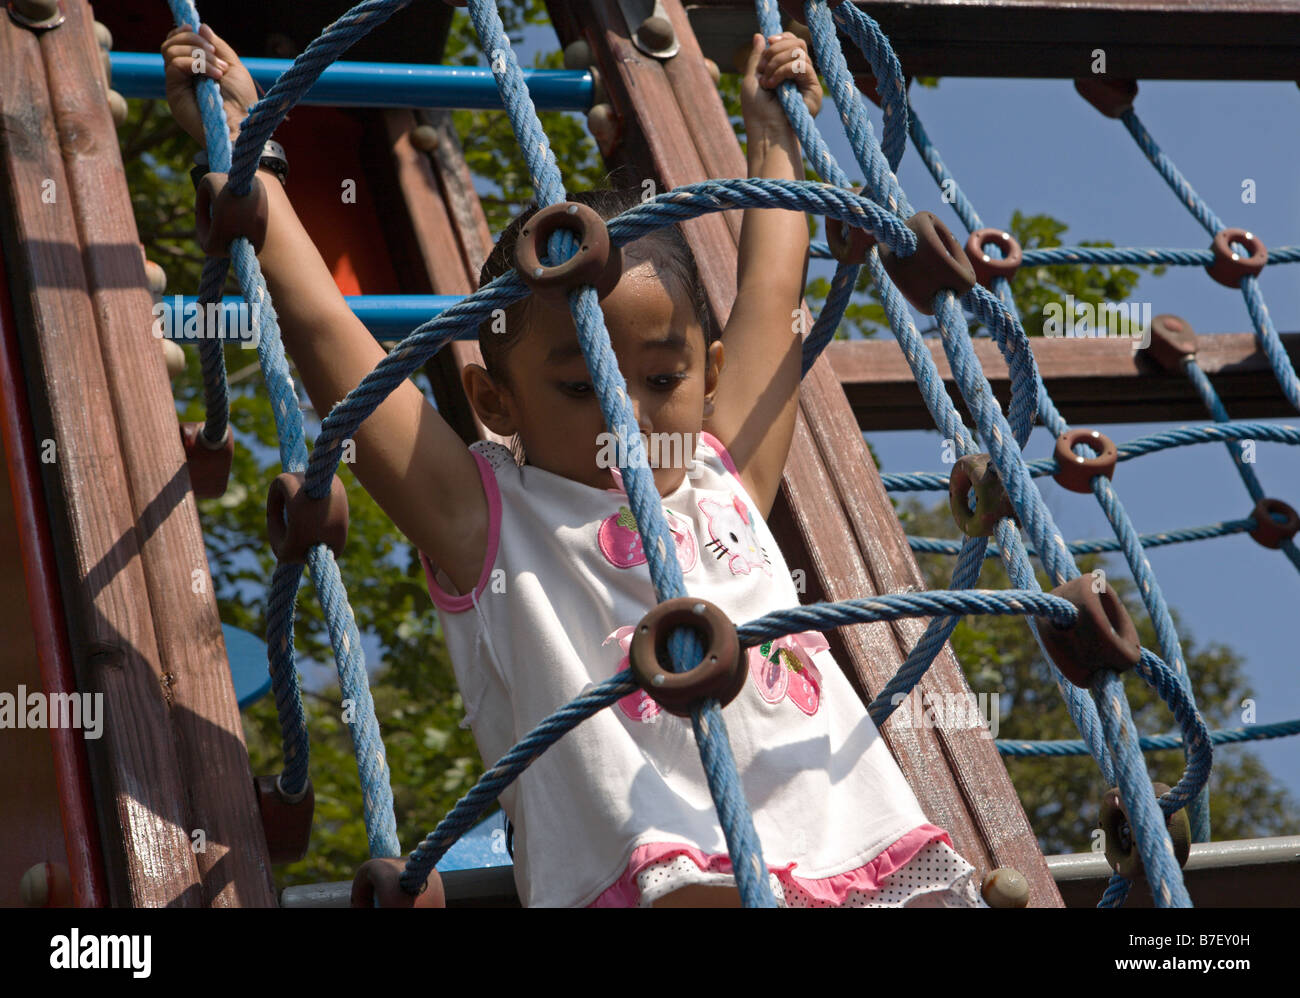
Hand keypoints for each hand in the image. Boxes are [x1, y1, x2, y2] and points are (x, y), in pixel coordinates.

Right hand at [161, 23, 258, 147]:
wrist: (243, 127)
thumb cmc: (242, 102)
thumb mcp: (233, 67)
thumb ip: (217, 47)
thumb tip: (201, 27)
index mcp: (194, 70)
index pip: (176, 43)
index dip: (185, 33)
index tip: (201, 33)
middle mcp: (181, 77)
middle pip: (170, 44)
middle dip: (193, 41)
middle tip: (214, 53)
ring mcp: (176, 86)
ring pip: (170, 51)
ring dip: (198, 54)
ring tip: (219, 69)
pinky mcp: (174, 95)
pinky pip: (174, 66)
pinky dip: (195, 64)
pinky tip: (214, 75)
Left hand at [739, 32, 821, 133]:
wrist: (766, 132)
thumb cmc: (757, 111)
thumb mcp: (752, 79)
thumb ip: (757, 58)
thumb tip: (760, 35)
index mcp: (786, 69)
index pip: (791, 42)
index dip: (781, 39)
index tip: (768, 43)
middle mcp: (799, 74)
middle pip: (797, 43)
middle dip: (776, 50)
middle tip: (763, 69)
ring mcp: (807, 81)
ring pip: (799, 52)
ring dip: (777, 63)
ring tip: (766, 82)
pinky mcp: (813, 89)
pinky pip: (802, 65)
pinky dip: (784, 70)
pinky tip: (774, 85)